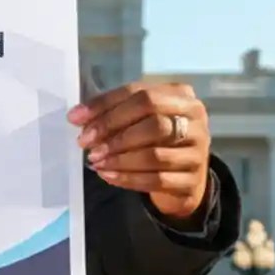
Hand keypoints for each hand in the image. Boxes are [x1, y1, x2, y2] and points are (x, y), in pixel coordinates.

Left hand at [67, 82, 210, 219]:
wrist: (185, 177)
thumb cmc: (156, 139)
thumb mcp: (139, 119)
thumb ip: (112, 113)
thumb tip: (77, 116)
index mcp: (180, 96)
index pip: (140, 94)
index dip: (106, 106)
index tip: (76, 119)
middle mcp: (195, 120)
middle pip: (152, 121)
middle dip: (114, 133)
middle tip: (86, 144)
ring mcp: (198, 151)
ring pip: (154, 155)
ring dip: (119, 159)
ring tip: (96, 161)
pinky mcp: (193, 180)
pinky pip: (157, 180)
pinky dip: (128, 178)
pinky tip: (108, 175)